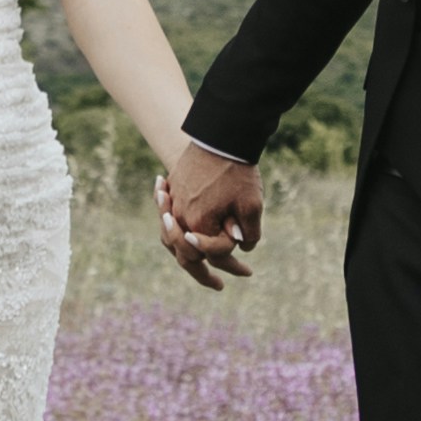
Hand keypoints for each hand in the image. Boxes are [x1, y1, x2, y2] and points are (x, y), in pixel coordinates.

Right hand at [161, 137, 262, 285]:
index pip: (214, 256)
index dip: (233, 266)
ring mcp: (173, 201)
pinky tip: (180, 231)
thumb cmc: (237, 172)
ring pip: (171, 237)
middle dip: (202, 273)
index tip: (248, 273)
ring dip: (184, 252)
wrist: (221, 135)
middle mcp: (180, 217)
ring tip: (197, 263)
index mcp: (199, 225)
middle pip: (186, 254)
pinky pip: (168, 216)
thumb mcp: (252, 205)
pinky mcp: (172, 187)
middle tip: (216, 285)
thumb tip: (241, 248)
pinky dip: (173, 229)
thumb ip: (249, 234)